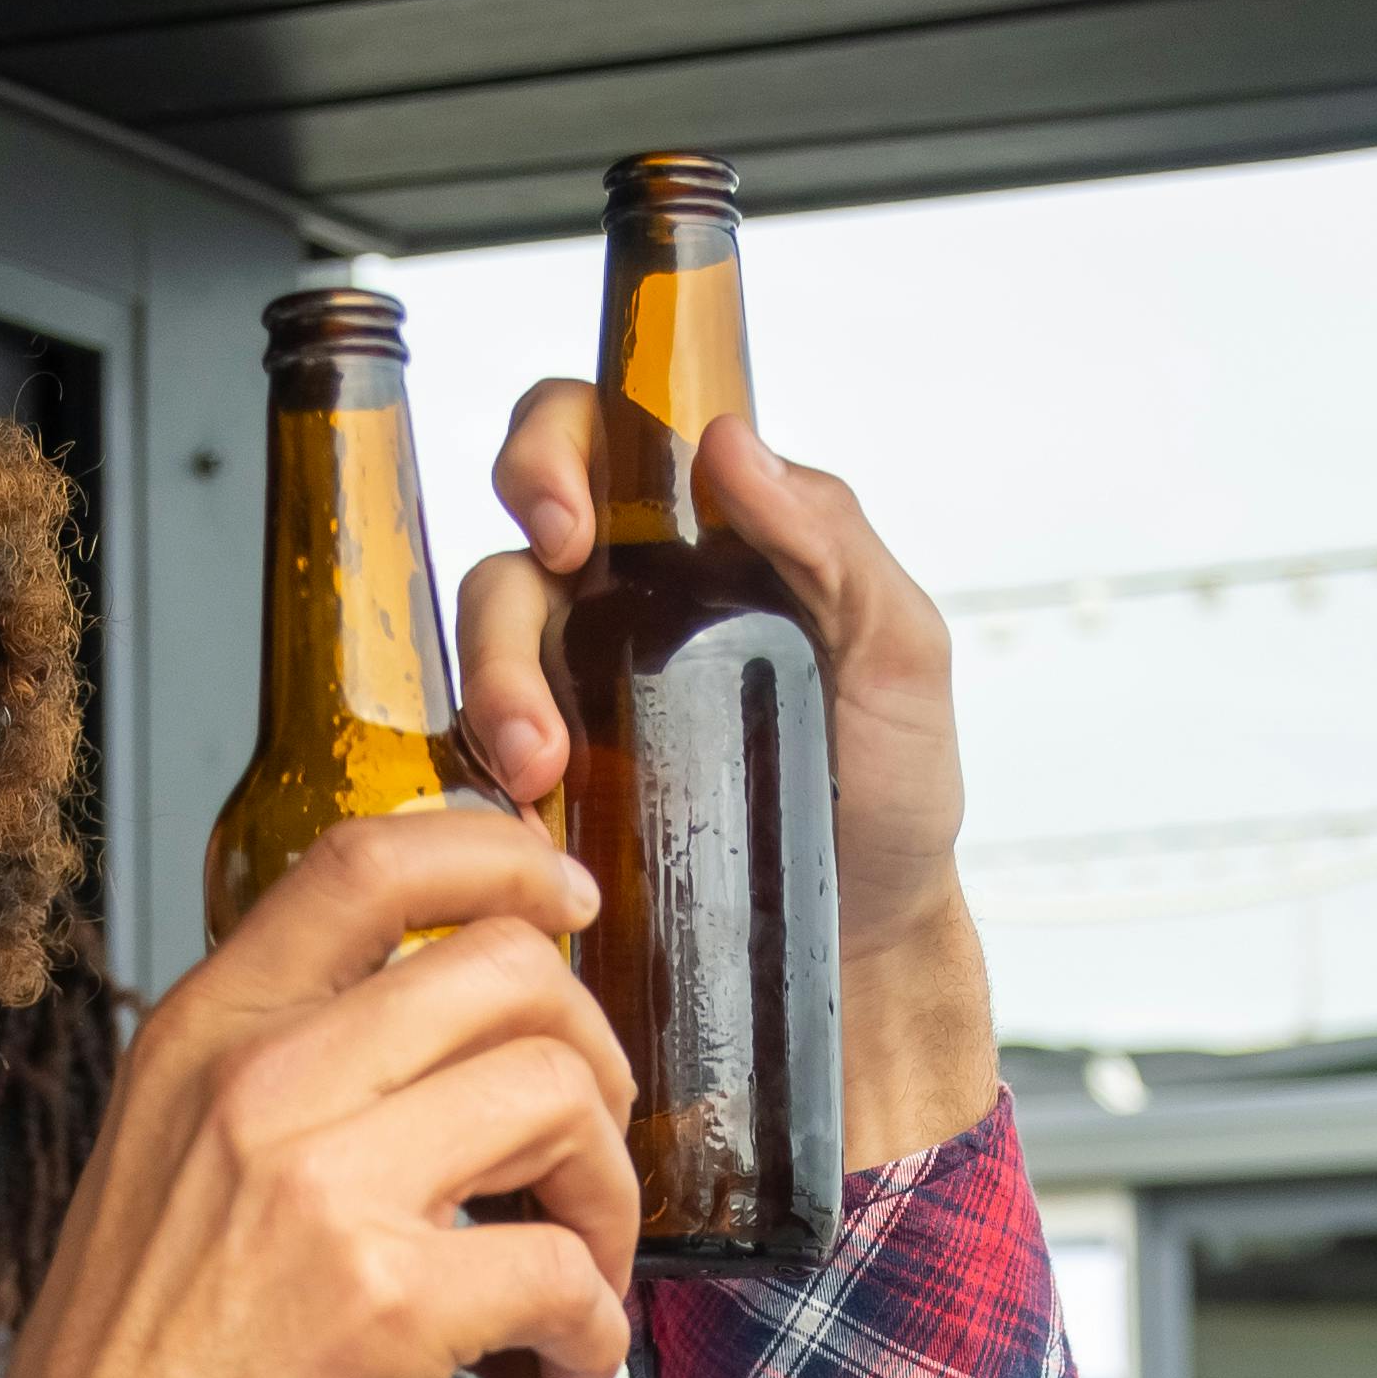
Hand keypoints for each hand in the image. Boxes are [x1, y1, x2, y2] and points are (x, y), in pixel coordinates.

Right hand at [0, 803, 629, 1377]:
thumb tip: (441, 1050)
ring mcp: (323, 1190)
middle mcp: (260, 1085)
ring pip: (561, 1097)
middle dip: (593, 1061)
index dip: (498, 854)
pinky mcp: (389, 1305)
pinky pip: (568, 1265)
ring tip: (575, 1276)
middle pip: (510, 970)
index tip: (564, 897)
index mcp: (205, 1039)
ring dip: (609, 1194)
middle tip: (580, 1163)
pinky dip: (596, 1326)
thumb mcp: (168, 1177)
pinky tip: (557, 1370)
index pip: (368, 857)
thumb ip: (281, 1090)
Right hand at [459, 393, 999, 1170]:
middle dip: (502, 624)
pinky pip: (475, 765)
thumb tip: (729, 442)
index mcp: (696, 539)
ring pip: (482, 662)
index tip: (568, 527)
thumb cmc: (893, 787)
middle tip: (542, 700)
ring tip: (536, 777)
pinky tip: (527, 828)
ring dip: (492, 704)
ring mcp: (577, 699)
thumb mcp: (900, 655)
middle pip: (509, 561)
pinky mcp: (552, 793)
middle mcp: (619, 605)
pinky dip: (483, 789)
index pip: (588, 438)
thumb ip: (838, 542)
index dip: (549, 451)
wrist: (869, 939)